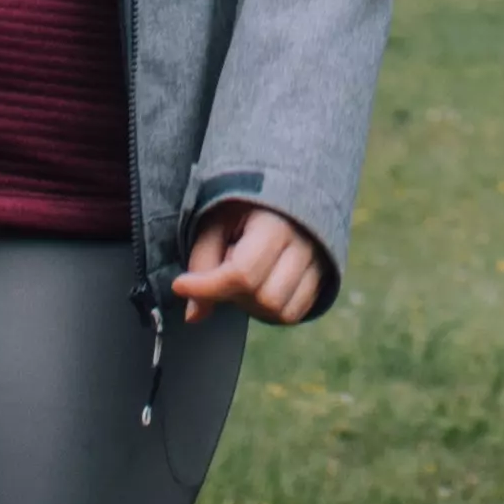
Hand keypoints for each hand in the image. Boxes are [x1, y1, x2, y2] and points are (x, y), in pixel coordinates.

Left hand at [172, 201, 326, 323]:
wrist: (283, 187)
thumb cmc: (243, 204)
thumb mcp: (216, 220)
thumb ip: (202, 263)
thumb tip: (194, 316)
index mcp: (277, 223)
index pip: (243, 273)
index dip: (207, 286)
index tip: (181, 284)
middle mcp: (305, 245)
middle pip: (264, 297)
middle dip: (233, 294)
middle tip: (223, 268)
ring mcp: (319, 262)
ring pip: (281, 310)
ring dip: (253, 304)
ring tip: (243, 277)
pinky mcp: (322, 276)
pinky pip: (295, 312)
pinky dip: (271, 309)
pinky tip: (259, 285)